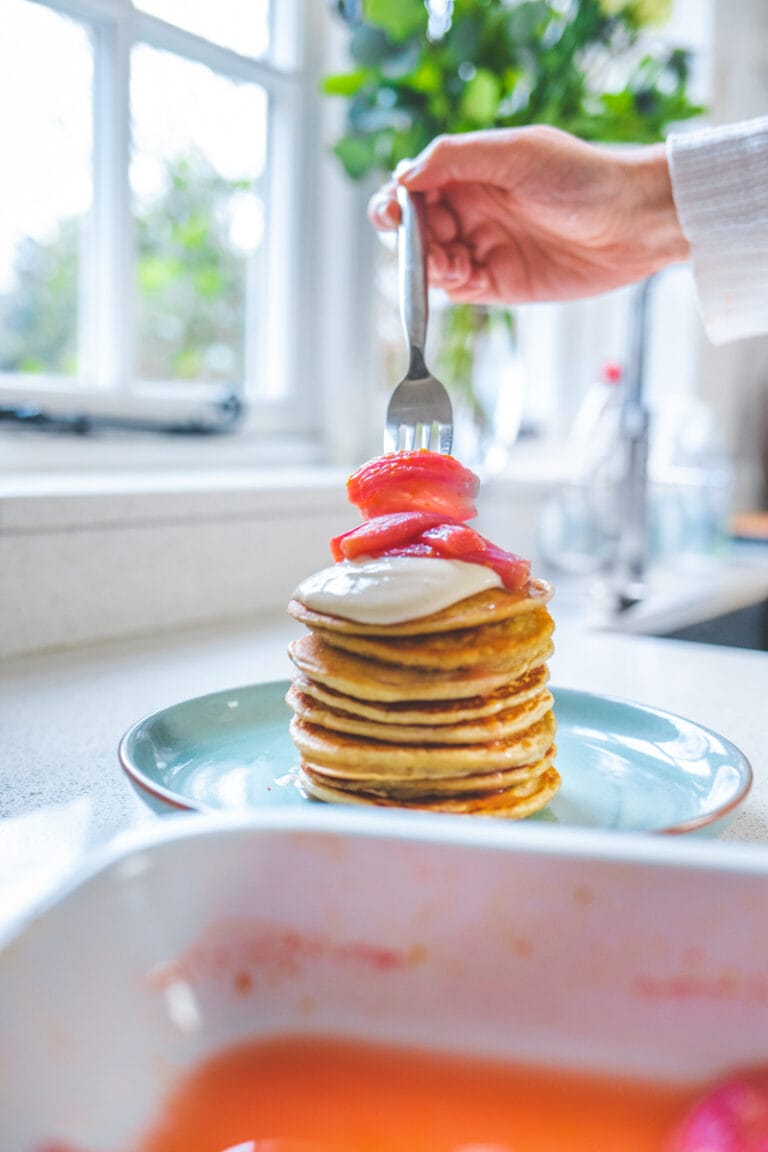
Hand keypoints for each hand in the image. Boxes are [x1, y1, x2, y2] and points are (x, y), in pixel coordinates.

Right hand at [368, 126, 688, 304]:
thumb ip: (456, 159)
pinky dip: (452, 287)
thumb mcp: (515, 153)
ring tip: (453, 263)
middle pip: (416, 231)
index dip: (396, 202)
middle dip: (412, 240)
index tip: (393, 213)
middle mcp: (473, 210)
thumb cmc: (581, 175)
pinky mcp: (502, 283)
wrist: (633, 221)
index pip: (414, 188)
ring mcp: (486, 247)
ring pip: (433, 264)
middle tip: (430, 246)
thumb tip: (403, 176)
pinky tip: (466, 277)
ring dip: (431, 266)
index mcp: (471, 172)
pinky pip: (461, 290)